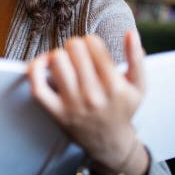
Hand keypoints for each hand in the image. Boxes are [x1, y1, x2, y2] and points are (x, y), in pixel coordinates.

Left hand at [27, 31, 148, 174]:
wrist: (109, 142)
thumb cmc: (122, 108)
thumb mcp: (138, 86)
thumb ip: (136, 59)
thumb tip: (131, 32)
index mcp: (114, 86)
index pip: (93, 44)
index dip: (90, 41)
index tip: (91, 49)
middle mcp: (93, 96)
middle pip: (73, 49)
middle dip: (75, 47)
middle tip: (78, 56)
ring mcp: (72, 105)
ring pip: (56, 61)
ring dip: (59, 56)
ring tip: (65, 62)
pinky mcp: (55, 112)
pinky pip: (37, 85)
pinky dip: (36, 69)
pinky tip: (44, 64)